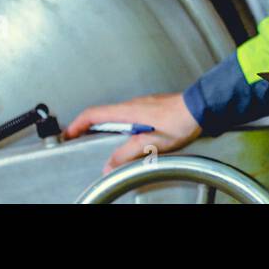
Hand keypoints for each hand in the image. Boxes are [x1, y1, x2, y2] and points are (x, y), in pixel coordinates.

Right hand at [63, 92, 201, 173]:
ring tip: (94, 138)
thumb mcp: (153, 142)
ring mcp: (141, 104)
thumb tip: (109, 164)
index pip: (94, 113)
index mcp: (128, 111)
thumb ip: (129, 152)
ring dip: (100, 125)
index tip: (67, 133)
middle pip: (100, 113)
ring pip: (113, 114)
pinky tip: (121, 135)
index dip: (77, 123)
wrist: (201, 107)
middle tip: (76, 137)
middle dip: (84, 125)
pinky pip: (125, 114)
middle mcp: (132, 104)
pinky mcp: (149, 107)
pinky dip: (115, 124)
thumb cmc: (181, 121)